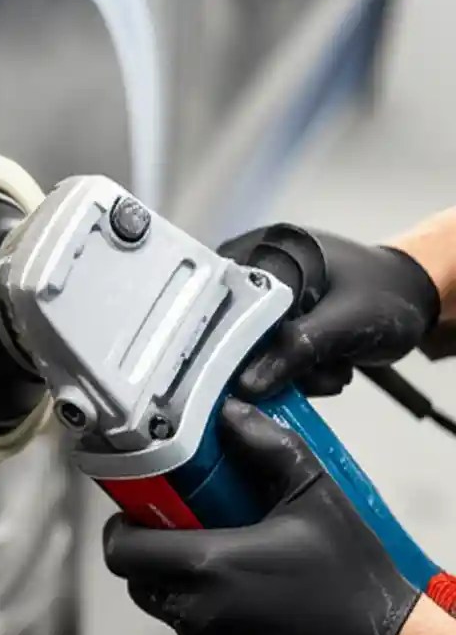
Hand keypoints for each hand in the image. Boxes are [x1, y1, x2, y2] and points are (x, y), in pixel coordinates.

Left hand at [103, 399, 419, 634]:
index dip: (124, 527)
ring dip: (171, 575)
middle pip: (135, 575)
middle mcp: (198, 607)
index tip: (143, 508)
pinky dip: (196, 601)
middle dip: (147, 548)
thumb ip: (267, 447)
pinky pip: (186, 622)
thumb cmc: (350, 574)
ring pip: (158, 600)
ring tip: (212, 550)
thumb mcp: (314, 495)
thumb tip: (231, 413)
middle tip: (177, 524)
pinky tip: (233, 583)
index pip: (122, 549)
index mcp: (211, 565)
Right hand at [219, 224, 440, 398]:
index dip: (226, 345)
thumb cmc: (388, 293)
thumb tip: (247, 384)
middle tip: (316, 376)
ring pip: (247, 344)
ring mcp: (260, 291)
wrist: (412, 291)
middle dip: (269, 363)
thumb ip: (299, 347)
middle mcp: (251, 266)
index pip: (221, 302)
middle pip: (229, 327)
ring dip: (287, 370)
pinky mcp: (270, 313)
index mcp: (266, 250)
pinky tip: (323, 365)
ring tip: (331, 368)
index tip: (245, 382)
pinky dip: (290, 366)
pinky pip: (262, 347)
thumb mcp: (348, 322)